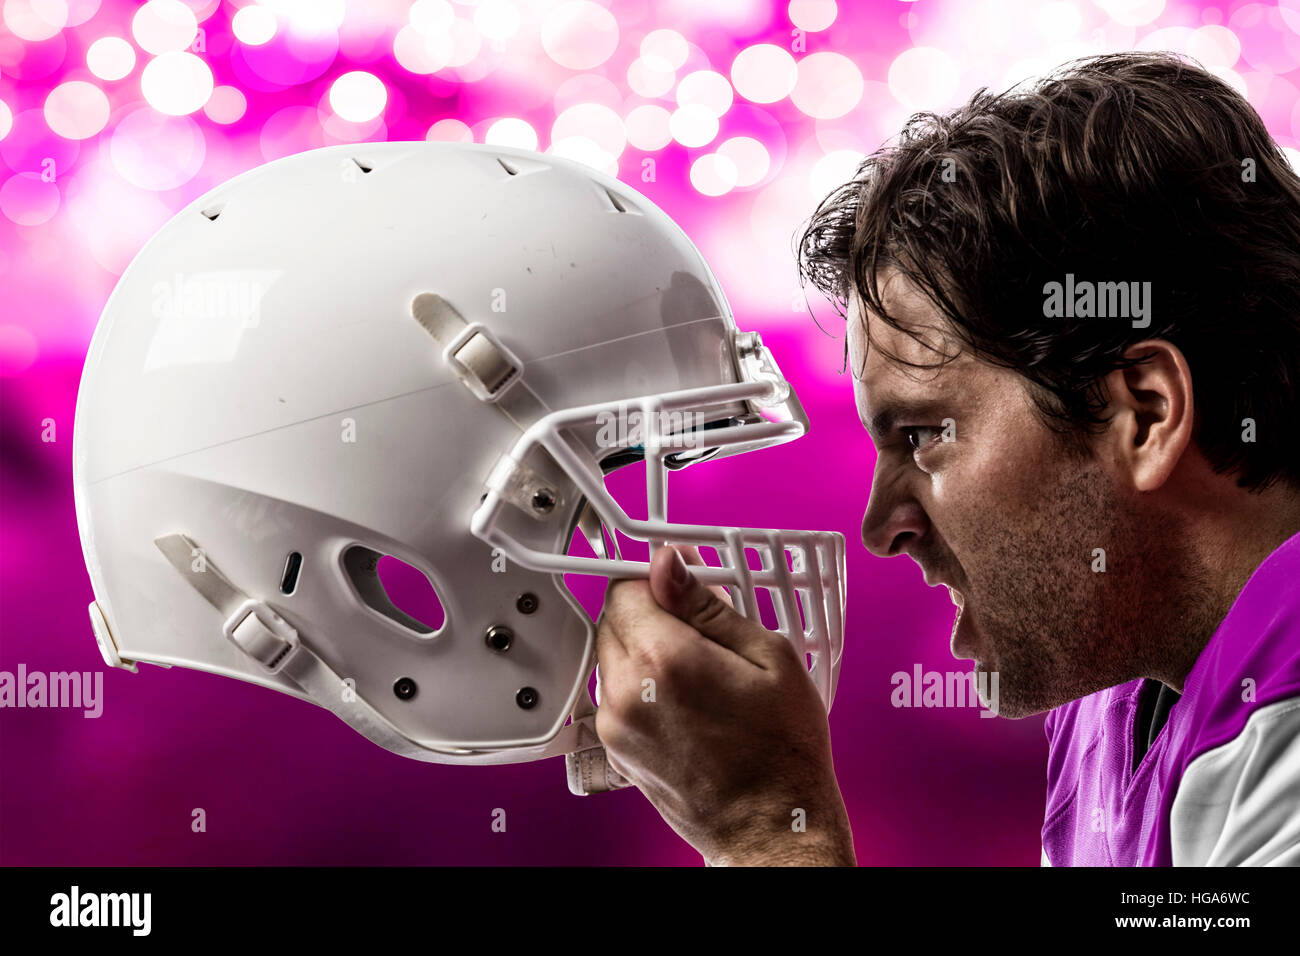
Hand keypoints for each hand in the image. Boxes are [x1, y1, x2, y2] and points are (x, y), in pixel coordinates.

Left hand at [595, 545, 854, 865]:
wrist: (770, 828)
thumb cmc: (782, 751)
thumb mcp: (768, 656)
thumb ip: (707, 604)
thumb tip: (667, 564)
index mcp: (664, 659)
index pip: (626, 588)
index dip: (657, 582)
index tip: (683, 588)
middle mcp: (626, 691)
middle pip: (613, 620)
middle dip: (651, 616)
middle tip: (701, 634)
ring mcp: (616, 726)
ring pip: (612, 658)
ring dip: (644, 652)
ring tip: (698, 674)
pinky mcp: (616, 750)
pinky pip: (615, 696)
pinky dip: (641, 688)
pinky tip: (685, 703)